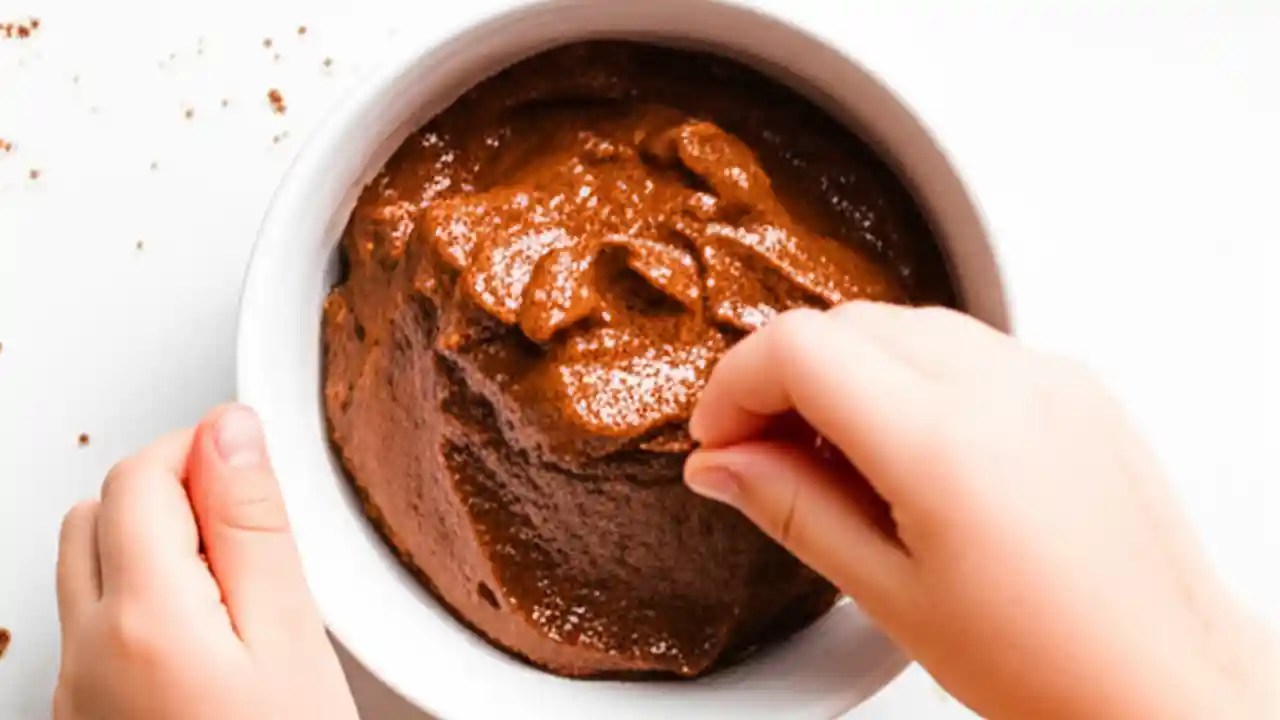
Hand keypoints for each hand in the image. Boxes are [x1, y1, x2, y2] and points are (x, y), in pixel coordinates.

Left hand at [54, 405, 357, 719]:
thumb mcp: (291, 638)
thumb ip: (253, 528)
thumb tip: (229, 431)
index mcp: (142, 616)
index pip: (139, 475)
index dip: (201, 452)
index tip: (255, 473)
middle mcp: (87, 649)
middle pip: (100, 513)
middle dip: (170, 497)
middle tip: (249, 540)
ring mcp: (77, 687)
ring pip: (88, 567)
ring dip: (148, 550)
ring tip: (232, 594)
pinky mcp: (84, 714)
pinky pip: (93, 627)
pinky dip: (141, 605)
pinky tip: (208, 642)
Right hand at [684, 303, 1277, 719]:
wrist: (1163, 676)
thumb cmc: (1045, 660)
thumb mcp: (889, 593)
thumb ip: (791, 508)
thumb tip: (720, 463)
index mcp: (943, 441)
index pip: (800, 348)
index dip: (735, 384)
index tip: (721, 436)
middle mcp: (1000, 385)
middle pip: (844, 323)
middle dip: (784, 376)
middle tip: (764, 453)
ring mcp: (1043, 375)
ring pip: (902, 323)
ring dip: (846, 369)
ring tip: (838, 457)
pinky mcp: (1071, 382)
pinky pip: (964, 342)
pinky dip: (910, 372)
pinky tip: (909, 445)